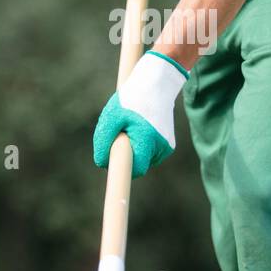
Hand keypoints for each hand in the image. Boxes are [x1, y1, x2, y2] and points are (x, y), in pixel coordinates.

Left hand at [93, 51, 187, 177]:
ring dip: (133, 149)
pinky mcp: (168, 144)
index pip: (134, 170)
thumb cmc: (132, 98)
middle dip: (125, 155)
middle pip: (137, 165)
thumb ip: (103, 140)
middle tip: (119, 133)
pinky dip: (141, 145)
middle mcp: (161, 146)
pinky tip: (140, 127)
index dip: (123, 174)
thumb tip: (102, 162)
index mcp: (147, 139)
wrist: (158, 83)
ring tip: (131, 126)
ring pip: (143, 159)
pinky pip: (149, 153)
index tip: (117, 187)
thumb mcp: (112, 116)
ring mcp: (166, 146)